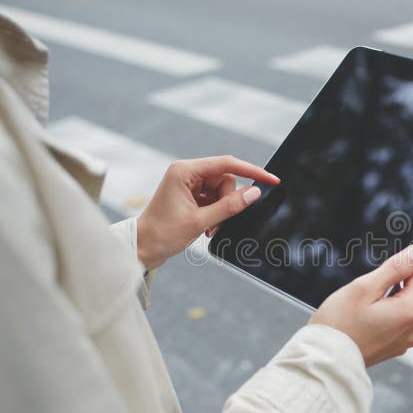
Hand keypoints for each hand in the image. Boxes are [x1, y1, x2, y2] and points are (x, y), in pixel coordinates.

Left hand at [136, 155, 279, 269]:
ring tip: (210, 227)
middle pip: (225, 180)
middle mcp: (187, 173)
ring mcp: (189, 184)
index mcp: (185, 171)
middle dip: (228, 201)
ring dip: (222, 210)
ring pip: (222, 191)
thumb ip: (229, 206)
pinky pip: (215, 199)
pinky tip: (207, 226)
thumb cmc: (162, 234)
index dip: (252, 171)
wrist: (142, 248)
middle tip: (218, 221)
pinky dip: (216, 213)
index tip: (271, 179)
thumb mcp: (200, 221)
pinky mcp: (190, 195)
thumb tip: (254, 193)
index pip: (227, 164)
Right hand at [309, 243, 412, 366]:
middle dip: (387, 286)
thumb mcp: (365, 287)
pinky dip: (378, 317)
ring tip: (358, 313)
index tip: (377, 274)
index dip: (397, 266)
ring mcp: (404, 341)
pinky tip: (360, 323)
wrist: (323, 360)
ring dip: (381, 301)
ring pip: (398, 305)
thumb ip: (395, 268)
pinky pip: (391, 321)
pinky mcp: (393, 347)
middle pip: (408, 290)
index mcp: (412, 311)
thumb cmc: (338, 324)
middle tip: (361, 298)